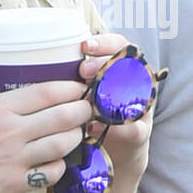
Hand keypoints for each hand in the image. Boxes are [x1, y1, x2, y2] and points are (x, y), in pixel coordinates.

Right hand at [0, 79, 92, 192]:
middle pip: (64, 116)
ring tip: (77, 132)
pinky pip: (52, 172)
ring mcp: (15, 159)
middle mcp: (11, 132)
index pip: (48, 91)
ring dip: (77, 136)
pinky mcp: (16, 183)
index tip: (79, 87)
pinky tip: (58, 160)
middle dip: (83, 110)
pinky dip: (61, 165)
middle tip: (87, 108)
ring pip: (64, 144)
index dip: (71, 88)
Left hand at [77, 33, 155, 183]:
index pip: (119, 45)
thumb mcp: (87, 92)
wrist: (114, 149)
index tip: (85, 46)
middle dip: (105, 65)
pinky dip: (115, 128)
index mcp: (123, 67)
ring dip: (113, 94)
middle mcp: (137, 83)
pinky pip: (133, 128)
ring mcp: (142, 107)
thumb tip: (51, 66)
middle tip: (84, 70)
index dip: (104, 43)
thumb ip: (77, 79)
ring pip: (136, 93)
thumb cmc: (94, 113)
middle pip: (128, 65)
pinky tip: (95, 127)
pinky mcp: (142, 133)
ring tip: (90, 99)